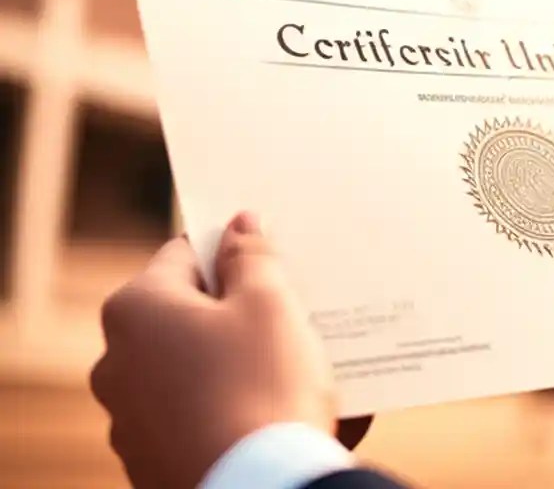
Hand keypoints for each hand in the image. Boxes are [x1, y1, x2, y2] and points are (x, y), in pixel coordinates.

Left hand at [90, 213, 339, 487]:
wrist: (261, 488)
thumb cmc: (263, 386)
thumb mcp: (270, 304)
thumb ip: (252, 257)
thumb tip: (239, 226)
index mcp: (137, 309)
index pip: (185, 253)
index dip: (234, 249)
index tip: (274, 257)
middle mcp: (119, 361)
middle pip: (189, 314)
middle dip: (240, 311)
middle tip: (296, 314)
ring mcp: (132, 417)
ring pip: (196, 369)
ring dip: (241, 363)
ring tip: (300, 370)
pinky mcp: (154, 460)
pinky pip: (201, 417)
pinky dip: (236, 409)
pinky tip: (281, 414)